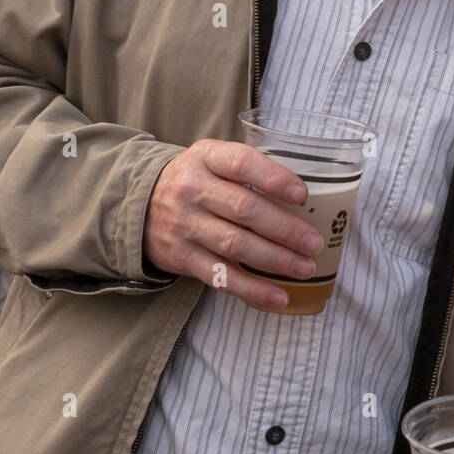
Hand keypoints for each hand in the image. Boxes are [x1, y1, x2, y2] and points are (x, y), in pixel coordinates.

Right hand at [142, 139, 323, 310]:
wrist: (138, 204)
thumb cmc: (196, 180)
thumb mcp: (213, 159)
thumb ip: (249, 168)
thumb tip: (305, 195)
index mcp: (206, 157)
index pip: (241, 163)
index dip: (274, 178)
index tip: (303, 195)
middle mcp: (192, 189)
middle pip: (245, 209)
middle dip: (285, 228)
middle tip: (314, 242)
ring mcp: (185, 225)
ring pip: (235, 245)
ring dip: (276, 259)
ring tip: (305, 267)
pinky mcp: (181, 257)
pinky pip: (221, 276)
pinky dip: (253, 289)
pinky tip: (279, 296)